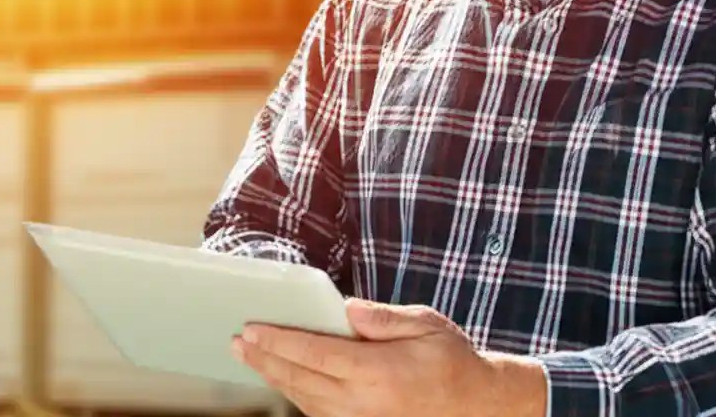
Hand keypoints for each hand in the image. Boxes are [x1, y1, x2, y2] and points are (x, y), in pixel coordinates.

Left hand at [231, 298, 544, 416]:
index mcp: (376, 371)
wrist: (477, 406)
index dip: (278, 341)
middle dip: (264, 359)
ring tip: (251, 357)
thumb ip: (383, 318)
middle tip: (237, 341)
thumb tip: (346, 309)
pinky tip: (285, 379)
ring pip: (304, 400)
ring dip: (275, 377)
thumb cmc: (452, 361)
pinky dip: (297, 395)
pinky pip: (319, 413)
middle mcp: (362, 402)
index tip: (252, 329)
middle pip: (299, 379)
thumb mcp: (426, 325)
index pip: (313, 354)